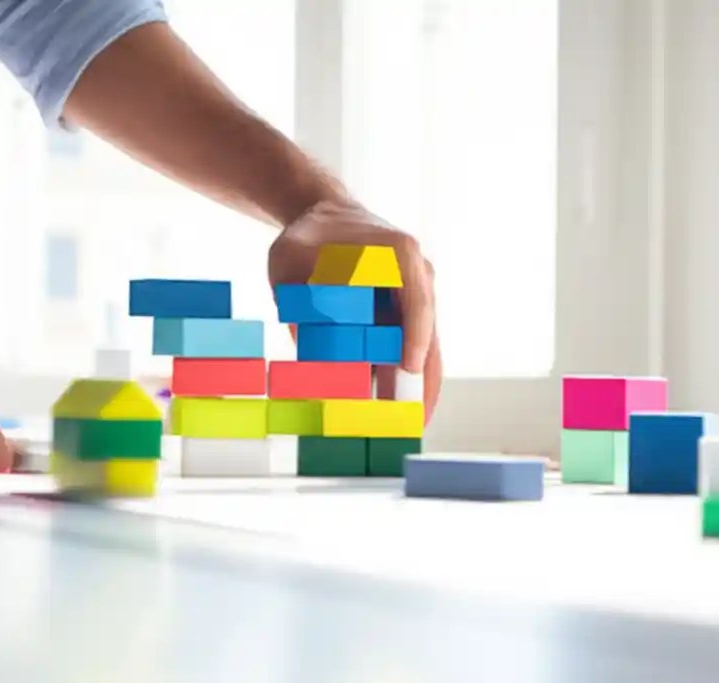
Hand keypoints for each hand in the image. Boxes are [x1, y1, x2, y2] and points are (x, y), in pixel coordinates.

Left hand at [268, 200, 441, 421]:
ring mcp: (416, 295)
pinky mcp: (404, 314)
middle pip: (429, 335)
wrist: (319, 217)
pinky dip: (399, 379)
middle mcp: (419, 274)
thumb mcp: (289, 266)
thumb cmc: (304, 237)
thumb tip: (309, 361)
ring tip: (404, 428)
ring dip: (415, 389)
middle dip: (423, 382)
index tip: (408, 369)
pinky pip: (406, 350)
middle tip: (414, 423)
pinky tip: (389, 411)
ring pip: (423, 350)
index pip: (417, 301)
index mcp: (400, 254)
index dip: (414, 337)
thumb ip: (298, 307)